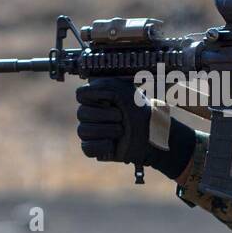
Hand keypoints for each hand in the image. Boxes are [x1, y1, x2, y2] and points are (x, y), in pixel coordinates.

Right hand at [75, 78, 194, 178]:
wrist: (151, 135)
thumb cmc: (139, 111)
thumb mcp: (124, 92)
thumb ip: (103, 85)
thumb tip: (83, 88)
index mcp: (97, 97)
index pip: (81, 94)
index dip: (95, 97)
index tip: (110, 100)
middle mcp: (91, 113)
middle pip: (81, 113)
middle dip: (105, 115)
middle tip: (122, 117)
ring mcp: (91, 131)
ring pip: (83, 131)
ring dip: (107, 131)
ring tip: (121, 131)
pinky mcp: (93, 148)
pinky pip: (87, 147)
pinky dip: (102, 146)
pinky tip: (113, 144)